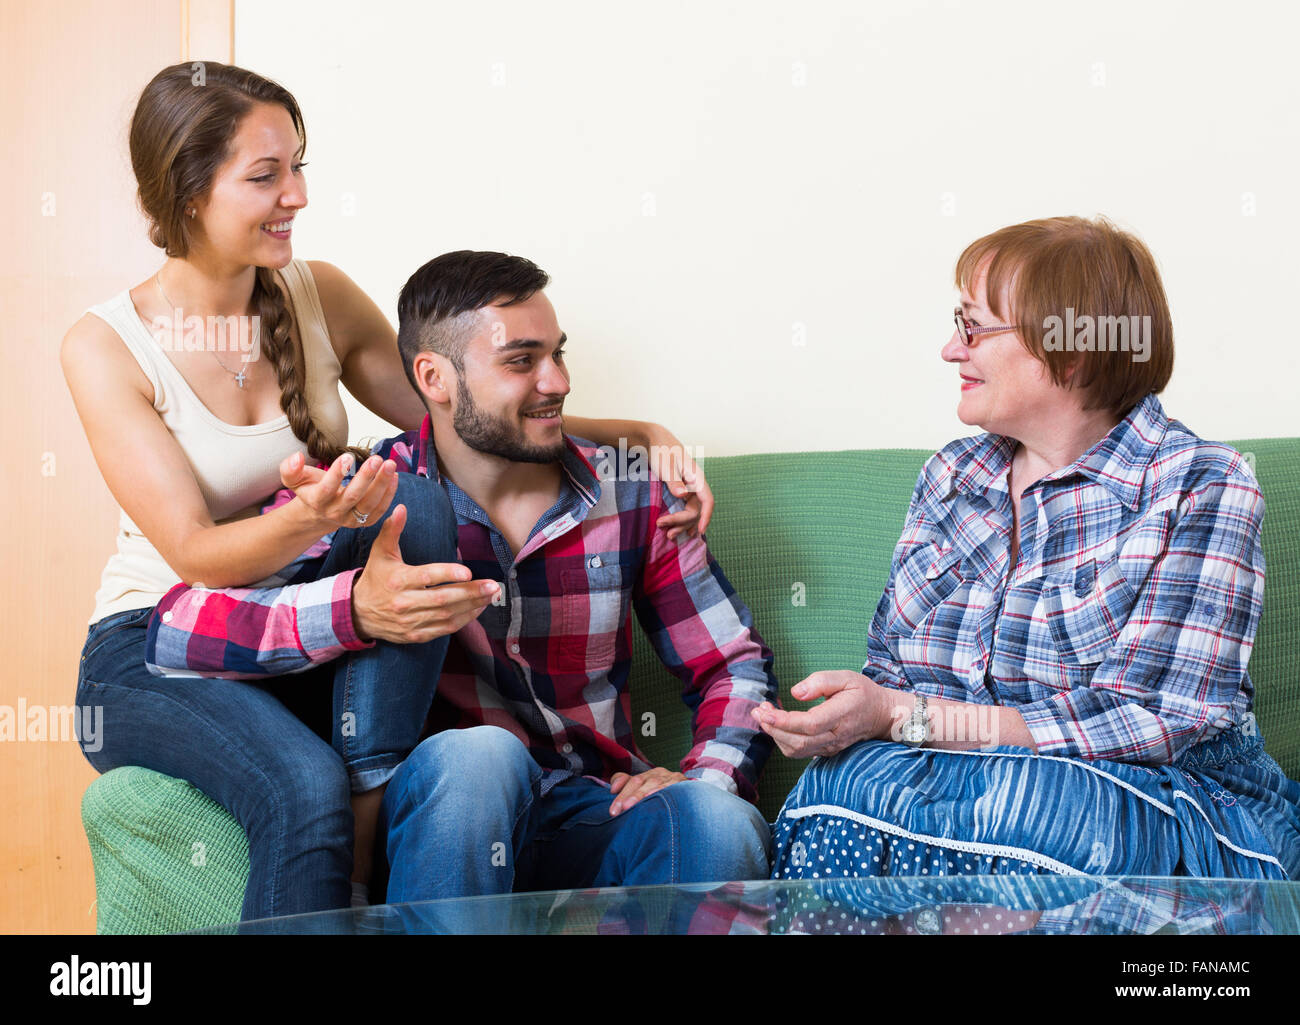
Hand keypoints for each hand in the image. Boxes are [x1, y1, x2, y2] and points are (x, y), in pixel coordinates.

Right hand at [280, 450, 399, 531]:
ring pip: (370, 504)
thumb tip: (296, 457)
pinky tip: (395, 476)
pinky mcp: (365, 521)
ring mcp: (351, 519)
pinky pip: (379, 509)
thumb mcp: (293, 478)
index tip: (348, 456)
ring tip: (390, 464)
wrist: (319, 511)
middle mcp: (335, 512)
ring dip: (382, 484)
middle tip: (377, 458)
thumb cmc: (309, 488)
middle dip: (366, 477)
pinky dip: (389, 494)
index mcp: (317, 501)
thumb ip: (290, 469)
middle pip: (353, 497)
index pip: (327, 489)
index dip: (337, 473)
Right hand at [351, 504, 498, 643]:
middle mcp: (404, 602)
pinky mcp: (416, 635)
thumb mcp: (381, 552)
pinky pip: (444, 629)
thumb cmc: (375, 578)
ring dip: (472, 606)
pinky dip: (464, 620)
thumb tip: (401, 508)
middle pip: (442, 599)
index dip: (448, 574)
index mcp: (398, 580)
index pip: (426, 576)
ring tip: (491, 595)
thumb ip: (392, 530)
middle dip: (471, 592)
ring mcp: (411, 621)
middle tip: (493, 585)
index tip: (468, 572)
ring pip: (447, 615)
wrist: (357, 613)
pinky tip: (478, 609)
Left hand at [608, 766, 687, 814]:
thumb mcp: (646, 793)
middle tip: (616, 811)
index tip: (612, 807)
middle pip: (639, 781)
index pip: (630, 780)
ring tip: (628, 806)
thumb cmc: (665, 798)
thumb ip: (627, 786)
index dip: (620, 788)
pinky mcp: (684, 783)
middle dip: (626, 796)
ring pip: (653, 783)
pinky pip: (671, 787)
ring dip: (640, 795)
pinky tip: (653, 799)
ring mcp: (672, 777)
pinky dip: (661, 792)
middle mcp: (659, 773)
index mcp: (648, 775)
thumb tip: (612, 789)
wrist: (696, 799)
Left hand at [643, 423, 713, 540]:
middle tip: (665, 532)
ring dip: (682, 525)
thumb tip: (683, 495)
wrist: (655, 440)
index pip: (708, 500)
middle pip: (697, 509)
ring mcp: (690, 488)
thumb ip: (674, 481)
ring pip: (692, 511)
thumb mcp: (666, 465)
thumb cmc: (661, 450)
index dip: (706, 516)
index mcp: (696, 477)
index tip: (700, 530)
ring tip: (668, 536)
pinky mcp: (683, 490)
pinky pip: (686, 509)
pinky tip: (677, 530)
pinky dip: (681, 520)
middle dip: (684, 523)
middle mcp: (696, 484)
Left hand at [750, 671, 893, 757]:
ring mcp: (830, 747)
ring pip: (796, 750)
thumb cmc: (862, 693)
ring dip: (774, 734)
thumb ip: (821, 681)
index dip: (785, 721)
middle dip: (773, 728)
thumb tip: (795, 692)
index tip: (765, 712)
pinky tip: (776, 723)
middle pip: (799, 741)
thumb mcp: (846, 677)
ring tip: (763, 714)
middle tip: (758, 710)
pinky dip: (782, 740)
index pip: (810, 724)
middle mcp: (836, 736)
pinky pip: (799, 751)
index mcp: (842, 715)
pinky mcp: (825, 751)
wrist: (880, 716)